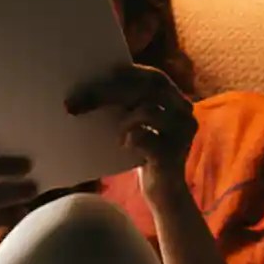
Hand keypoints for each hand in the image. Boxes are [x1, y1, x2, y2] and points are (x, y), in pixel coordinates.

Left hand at [65, 64, 196, 198]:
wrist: (164, 192)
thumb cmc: (145, 151)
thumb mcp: (138, 123)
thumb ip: (129, 103)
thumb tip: (91, 87)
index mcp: (178, 102)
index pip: (156, 78)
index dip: (132, 72)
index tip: (106, 71)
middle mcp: (185, 114)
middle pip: (149, 90)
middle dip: (110, 91)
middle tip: (79, 100)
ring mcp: (182, 134)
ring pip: (147, 111)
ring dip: (123, 120)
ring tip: (116, 134)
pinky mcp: (172, 155)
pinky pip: (145, 138)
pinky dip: (129, 139)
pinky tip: (124, 147)